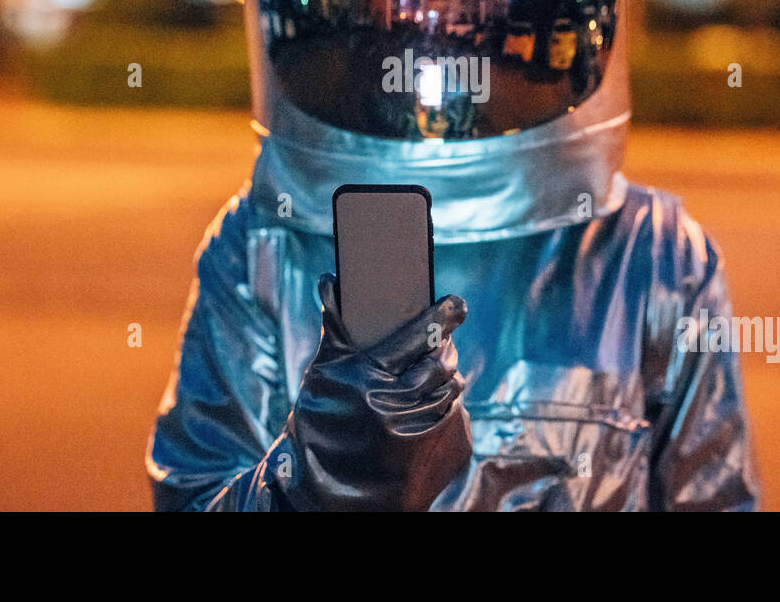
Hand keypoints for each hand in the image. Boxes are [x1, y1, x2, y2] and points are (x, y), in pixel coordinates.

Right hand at [269, 272, 471, 510]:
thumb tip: (330, 281)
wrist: (329, 498)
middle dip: (443, 346)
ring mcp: (425, 434)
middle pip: (440, 362)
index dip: (440, 317)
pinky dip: (444, 410)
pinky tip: (424, 414)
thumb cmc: (322, 426)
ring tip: (428, 376)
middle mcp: (397, 408)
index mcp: (367, 381)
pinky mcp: (448, 454)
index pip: (415, 337)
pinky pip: (457, 417)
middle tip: (441, 339)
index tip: (457, 303)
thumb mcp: (323, 377)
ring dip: (444, 379)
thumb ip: (336, 330)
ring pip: (452, 389)